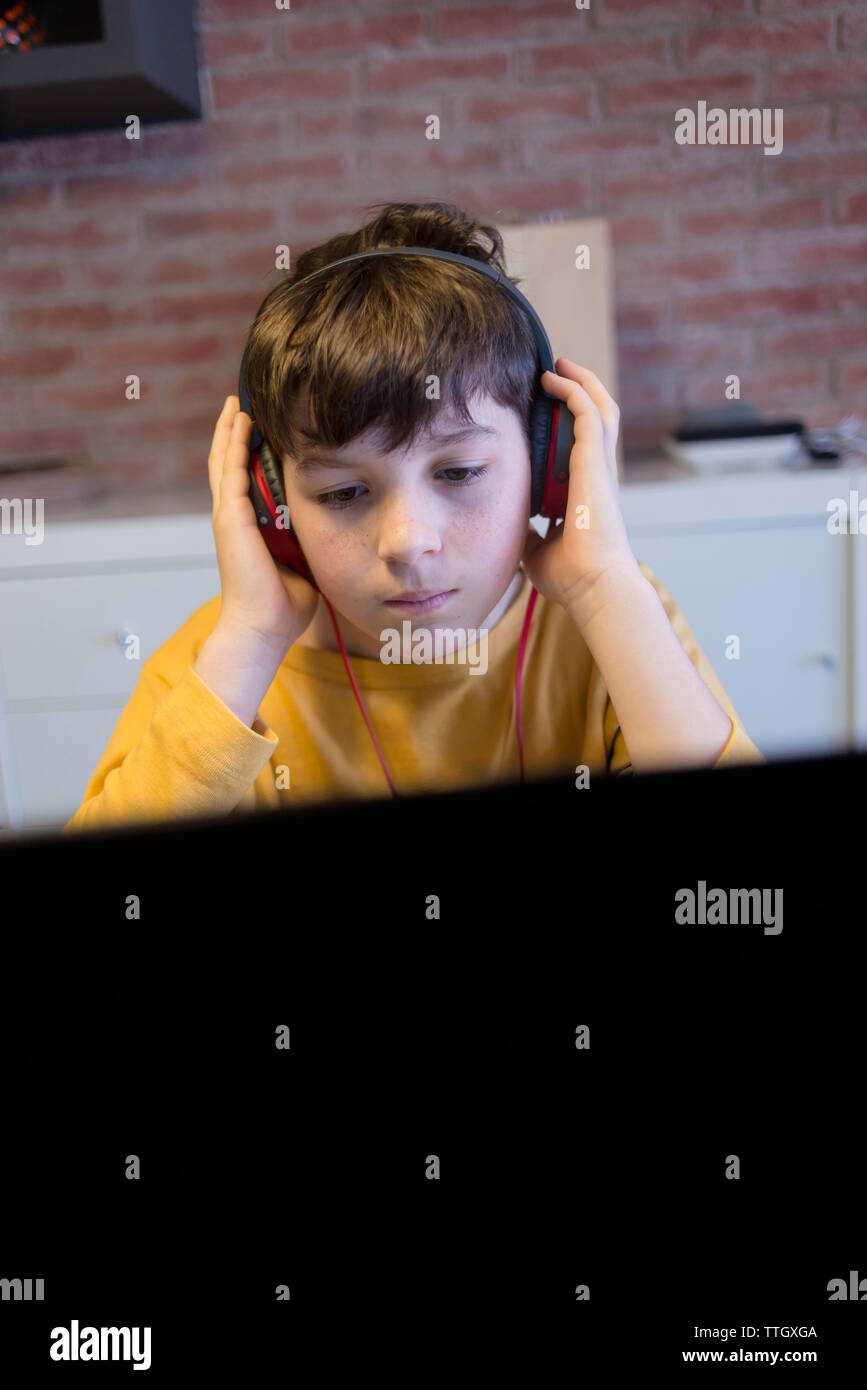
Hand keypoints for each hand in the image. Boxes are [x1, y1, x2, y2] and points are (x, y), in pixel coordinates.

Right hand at [206, 396, 318, 655]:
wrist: (263, 626)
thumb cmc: (284, 605)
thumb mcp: (302, 561)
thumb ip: (308, 539)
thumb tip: (331, 528)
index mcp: (248, 528)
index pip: (245, 481)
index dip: (248, 454)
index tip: (260, 429)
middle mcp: (233, 517)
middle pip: (228, 464)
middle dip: (234, 434)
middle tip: (239, 404)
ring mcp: (228, 515)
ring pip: (225, 460)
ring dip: (231, 430)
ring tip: (236, 403)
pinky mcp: (230, 517)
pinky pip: (231, 469)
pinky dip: (235, 442)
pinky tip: (242, 420)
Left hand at [521, 358, 640, 615]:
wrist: (592, 586)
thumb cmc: (571, 577)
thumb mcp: (536, 549)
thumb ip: (527, 531)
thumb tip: (510, 525)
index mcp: (587, 495)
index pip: (581, 449)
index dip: (567, 428)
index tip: (543, 414)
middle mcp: (598, 476)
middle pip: (596, 421)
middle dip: (577, 394)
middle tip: (553, 376)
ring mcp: (601, 466)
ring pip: (600, 407)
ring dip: (579, 382)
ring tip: (556, 365)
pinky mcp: (596, 461)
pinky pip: (588, 411)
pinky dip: (573, 389)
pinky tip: (552, 378)